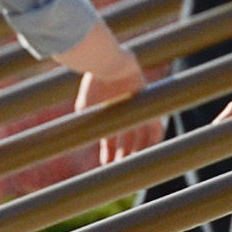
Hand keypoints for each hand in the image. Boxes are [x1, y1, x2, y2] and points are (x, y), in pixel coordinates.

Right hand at [68, 43, 158, 165]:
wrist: (108, 64)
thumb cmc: (94, 84)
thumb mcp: (86, 108)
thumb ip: (88, 124)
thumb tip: (75, 142)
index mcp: (112, 111)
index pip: (113, 135)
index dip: (109, 150)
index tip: (105, 162)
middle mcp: (127, 110)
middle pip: (129, 137)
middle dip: (123, 153)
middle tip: (118, 167)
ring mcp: (140, 107)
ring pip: (142, 135)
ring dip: (138, 150)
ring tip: (131, 164)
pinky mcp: (151, 104)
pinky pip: (156, 127)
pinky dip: (153, 141)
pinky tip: (148, 153)